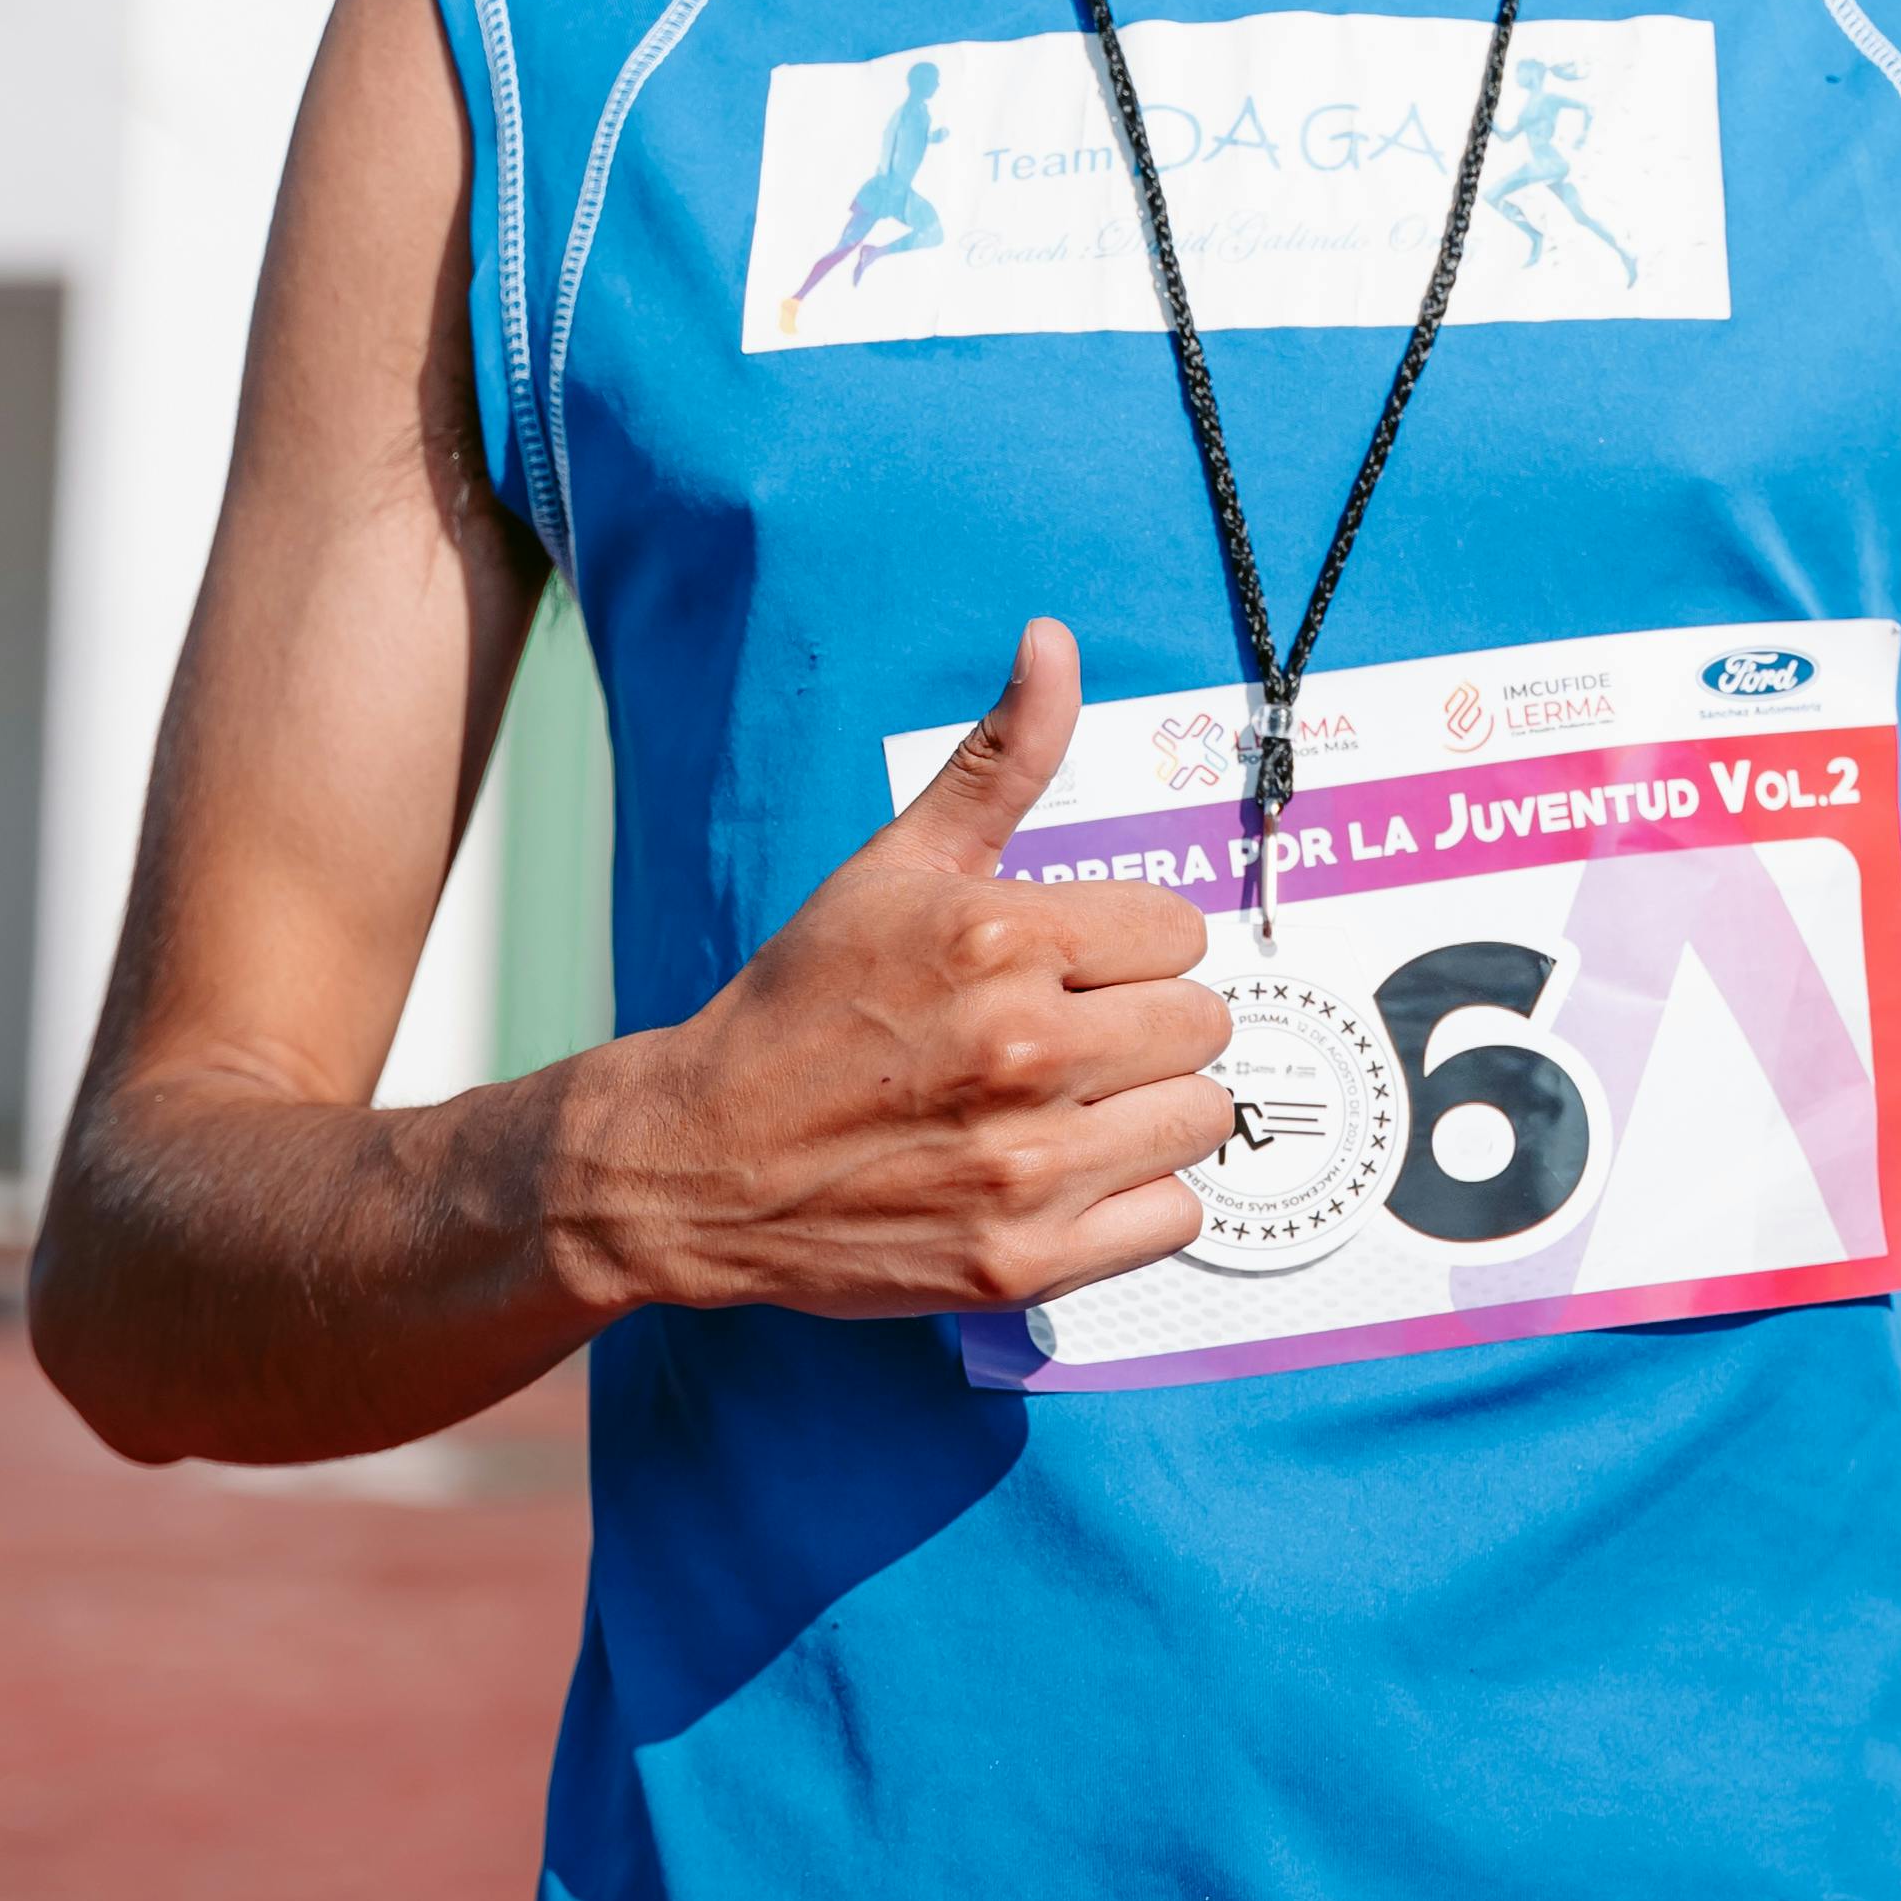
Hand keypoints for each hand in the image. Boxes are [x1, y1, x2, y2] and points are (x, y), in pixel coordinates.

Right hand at [549, 619, 1232, 1322]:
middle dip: (1143, 1024)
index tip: (1071, 967)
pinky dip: (1137, 1199)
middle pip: (1202, 1023)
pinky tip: (1068, 1172)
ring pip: (1202, 1116)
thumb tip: (1055, 642)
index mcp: (998, 939)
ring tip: (1070, 1104)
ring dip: (1151, 1110)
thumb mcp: (893, 866)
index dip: (1128, 946)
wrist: (698, 1160)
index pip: (1178, 930)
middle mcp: (1023, 1049)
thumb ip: (999, 760)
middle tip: (1066, 1039)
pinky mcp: (1023, 1258)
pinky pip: (1175, 1214)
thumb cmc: (802, 1008)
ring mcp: (1026, 1163)